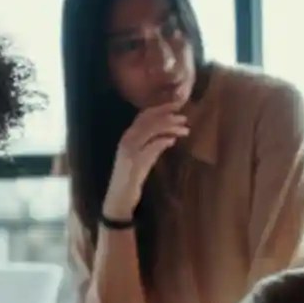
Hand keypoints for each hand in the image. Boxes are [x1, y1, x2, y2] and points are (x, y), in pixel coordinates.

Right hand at [102, 101, 189, 217]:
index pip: (144, 115)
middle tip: (184, 118)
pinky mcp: (135, 162)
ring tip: (184, 130)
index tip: (177, 106)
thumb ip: (152, 145)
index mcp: (128, 136)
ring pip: (150, 130)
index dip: (161, 108)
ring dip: (169, 127)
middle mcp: (127, 139)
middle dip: (167, 116)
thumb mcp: (143, 157)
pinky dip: (162, 141)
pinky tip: (172, 141)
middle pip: (148, 120)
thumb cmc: (132, 177)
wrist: (119, 196)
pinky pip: (150, 147)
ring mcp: (130, 150)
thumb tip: (169, 136)